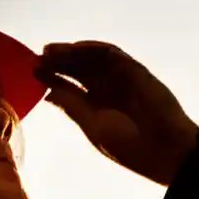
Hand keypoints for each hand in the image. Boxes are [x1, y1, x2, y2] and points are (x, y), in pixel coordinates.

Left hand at [34, 41, 198, 186]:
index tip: (33, 70)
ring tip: (52, 50)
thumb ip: (72, 105)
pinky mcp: (135, 70)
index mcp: (94, 107)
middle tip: (39, 56)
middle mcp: (106, 90)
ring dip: (72, 52)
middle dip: (58, 61)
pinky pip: (112, 54)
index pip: (68, 86)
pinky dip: (94, 48)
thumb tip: (48, 92)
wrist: (165, 150)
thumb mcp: (93, 126)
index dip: (51, 76)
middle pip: (77, 69)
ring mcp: (120, 79)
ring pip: (92, 59)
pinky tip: (76, 48)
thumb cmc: (129, 146)